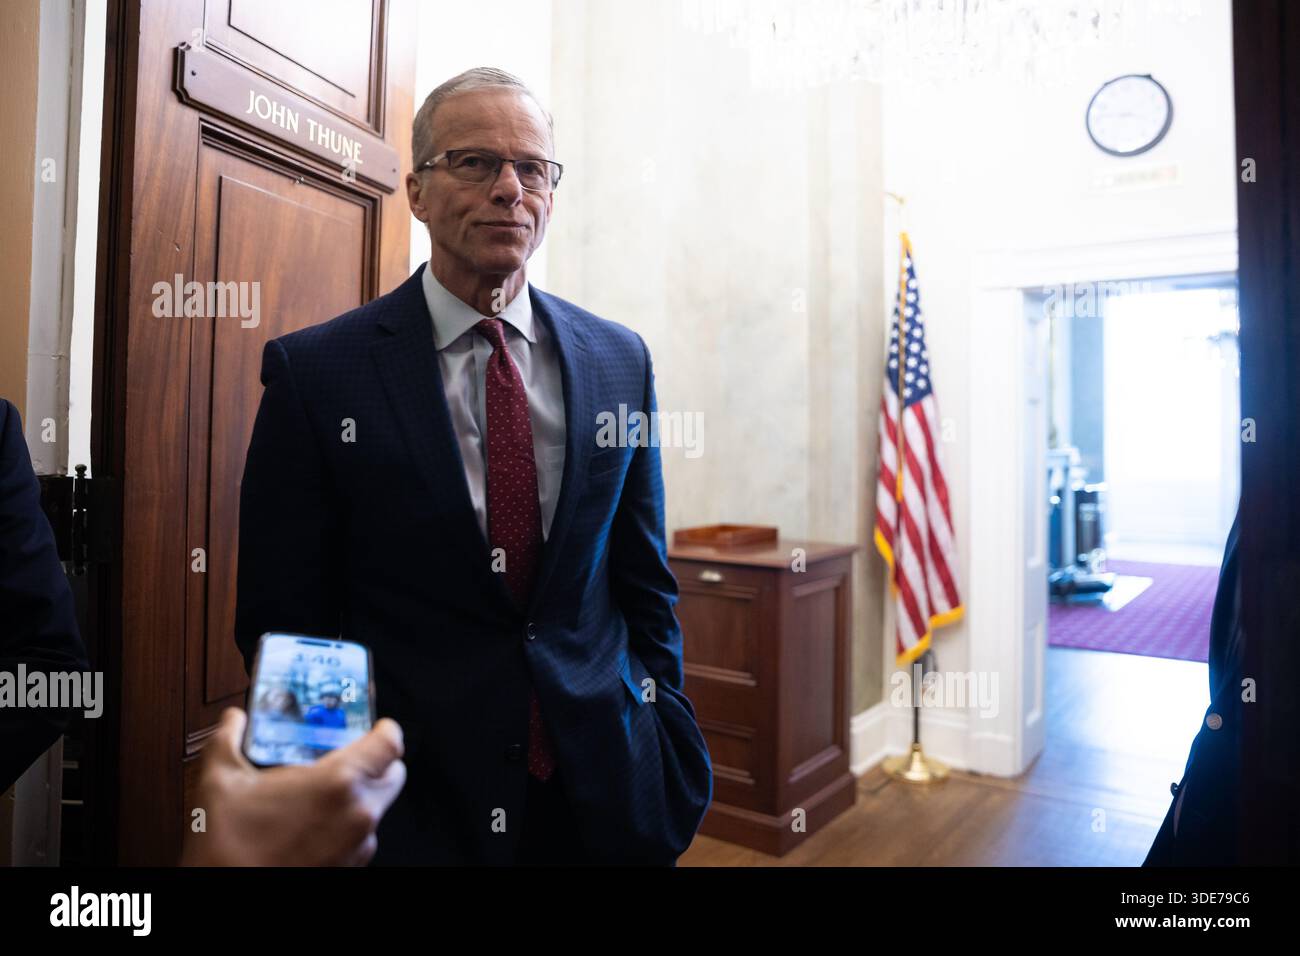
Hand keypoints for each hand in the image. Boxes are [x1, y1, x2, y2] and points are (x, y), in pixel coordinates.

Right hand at [180, 707, 406, 865]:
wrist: (225, 897)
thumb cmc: (228, 849)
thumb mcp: (219, 782)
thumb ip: (228, 739)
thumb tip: (233, 720)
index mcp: (338, 783)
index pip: (391, 744)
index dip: (385, 729)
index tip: (374, 725)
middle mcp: (358, 815)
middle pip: (392, 776)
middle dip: (376, 764)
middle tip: (345, 757)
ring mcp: (357, 846)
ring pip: (377, 809)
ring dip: (358, 798)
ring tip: (318, 795)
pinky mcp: (350, 869)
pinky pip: (361, 838)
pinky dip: (345, 827)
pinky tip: (310, 825)